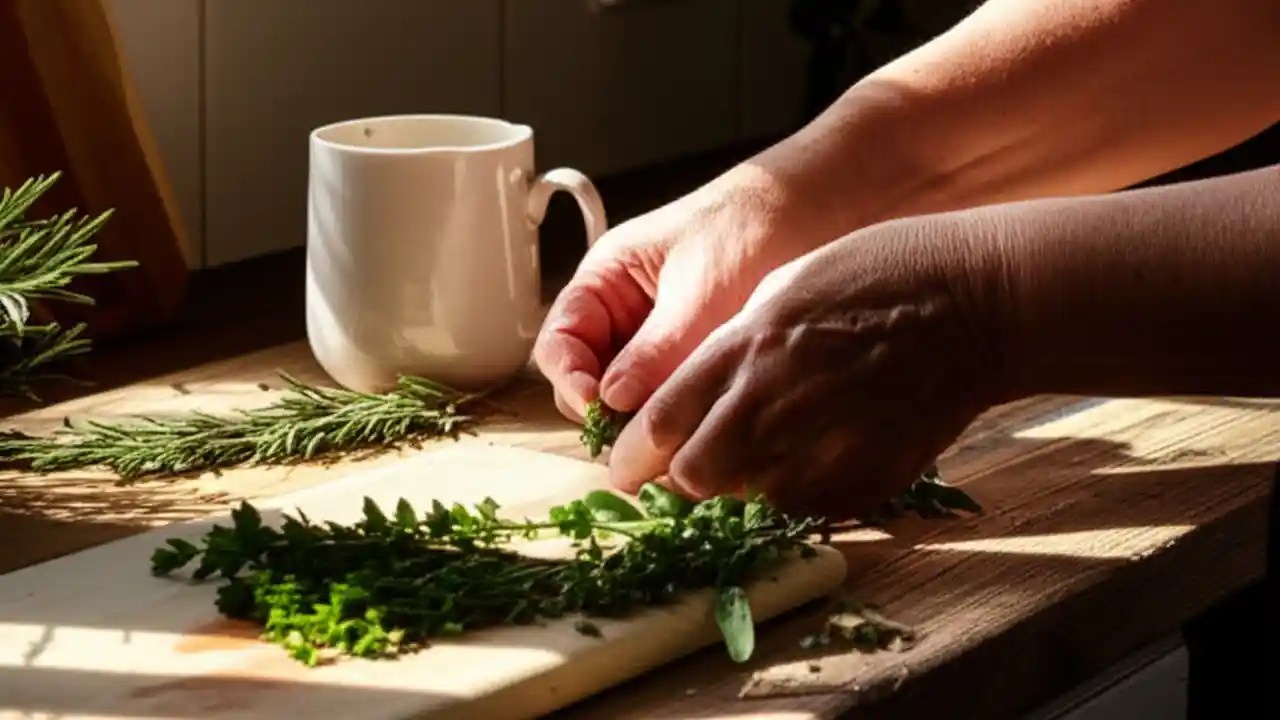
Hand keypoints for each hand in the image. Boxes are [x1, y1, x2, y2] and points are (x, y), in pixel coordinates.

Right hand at [533, 165, 814, 420]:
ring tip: (678, 435)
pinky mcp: (696, 362)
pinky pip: (672, 400)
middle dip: (607, 412)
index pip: (559, 342)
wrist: (821, 209)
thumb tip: (611, 402)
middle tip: (643, 438)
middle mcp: (623, 315)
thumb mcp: (699, 290)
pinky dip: (680, 418)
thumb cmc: (752, 225)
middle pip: (588, 381)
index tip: (600, 409)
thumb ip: (655, 351)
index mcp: (606, 281)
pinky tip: (703, 428)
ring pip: (631, 399)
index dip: (569, 379)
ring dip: (646, 421)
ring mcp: (659, 341)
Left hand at [606, 217, 1002, 520]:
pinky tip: (818, 454)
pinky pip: (806, 506)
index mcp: (744, 350)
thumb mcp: (785, 289)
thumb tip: (705, 393)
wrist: (976, 302)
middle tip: (690, 470)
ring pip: (747, 500)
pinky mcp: (863, 480)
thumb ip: (736, 348)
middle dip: (682, 479)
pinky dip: (797, 492)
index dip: (632, 457)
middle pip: (693, 478)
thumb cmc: (881, 275)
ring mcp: (820, 448)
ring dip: (742, 487)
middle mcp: (771, 406)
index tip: (625, 468)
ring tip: (765, 454)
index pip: (659, 426)